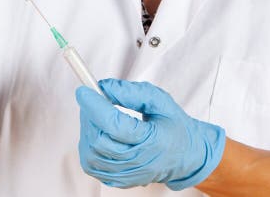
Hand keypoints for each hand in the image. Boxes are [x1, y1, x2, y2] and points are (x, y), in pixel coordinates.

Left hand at [76, 79, 225, 189]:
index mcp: (154, 142)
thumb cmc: (174, 126)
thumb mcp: (160, 101)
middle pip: (100, 141)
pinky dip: (89, 146)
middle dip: (89, 116)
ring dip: (88, 130)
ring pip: (91, 155)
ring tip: (97, 115)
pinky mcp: (118, 181)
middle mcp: (139, 163)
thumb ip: (133, 92)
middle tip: (92, 99)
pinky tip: (99, 132)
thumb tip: (104, 87)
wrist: (185, 156)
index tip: (84, 90)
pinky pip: (92, 165)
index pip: (115, 126)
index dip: (95, 106)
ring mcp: (127, 175)